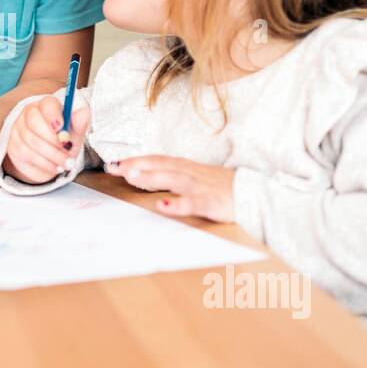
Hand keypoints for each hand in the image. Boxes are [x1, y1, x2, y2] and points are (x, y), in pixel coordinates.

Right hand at [2, 94, 89, 184]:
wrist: (51, 160)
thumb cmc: (64, 142)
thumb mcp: (75, 133)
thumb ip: (80, 123)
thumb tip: (84, 113)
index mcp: (47, 105)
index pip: (46, 104)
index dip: (53, 116)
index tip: (62, 128)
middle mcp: (29, 114)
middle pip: (34, 121)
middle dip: (53, 139)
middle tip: (68, 150)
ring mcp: (19, 129)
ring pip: (31, 140)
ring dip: (52, 154)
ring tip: (66, 163)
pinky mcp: (14, 146)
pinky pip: (27, 153)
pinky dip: (44, 163)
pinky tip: (55, 166)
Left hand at [105, 155, 235, 222]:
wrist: (254, 194)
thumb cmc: (221, 188)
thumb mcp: (195, 178)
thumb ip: (172, 176)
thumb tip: (144, 178)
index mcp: (185, 167)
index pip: (157, 160)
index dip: (135, 160)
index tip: (112, 162)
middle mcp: (190, 173)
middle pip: (160, 165)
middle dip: (136, 165)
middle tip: (113, 166)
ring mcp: (200, 186)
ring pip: (173, 179)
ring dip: (152, 177)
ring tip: (132, 176)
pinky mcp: (211, 202)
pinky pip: (193, 203)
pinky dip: (178, 204)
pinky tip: (163, 206)